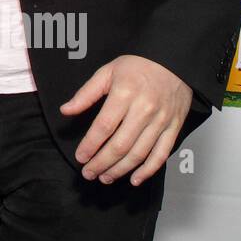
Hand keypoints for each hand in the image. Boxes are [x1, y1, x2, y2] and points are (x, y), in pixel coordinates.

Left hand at [60, 54, 192, 186]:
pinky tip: (134, 179)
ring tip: (105, 177)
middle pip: (120, 145)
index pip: (104, 127)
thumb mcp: (107, 71)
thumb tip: (66, 110)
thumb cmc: (138, 65)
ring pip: (139, 153)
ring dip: (120, 170)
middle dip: (102, 163)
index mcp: (124, 94)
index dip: (90, 145)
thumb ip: (86, 93)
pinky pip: (161, 154)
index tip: (80, 157)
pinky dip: (148, 170)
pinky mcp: (174, 127)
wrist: (175, 61)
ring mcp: (161, 121)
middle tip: (89, 174)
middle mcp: (144, 110)